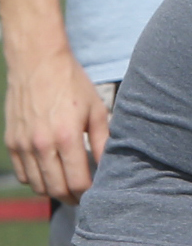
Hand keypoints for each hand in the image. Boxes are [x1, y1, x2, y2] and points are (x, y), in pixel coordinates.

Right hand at [3, 49, 108, 203]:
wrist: (38, 63)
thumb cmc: (72, 84)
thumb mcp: (96, 109)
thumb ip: (103, 140)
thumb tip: (110, 165)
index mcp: (67, 137)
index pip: (78, 181)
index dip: (89, 192)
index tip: (97, 193)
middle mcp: (42, 145)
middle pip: (56, 189)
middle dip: (72, 198)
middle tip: (84, 197)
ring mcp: (23, 145)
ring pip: (38, 185)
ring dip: (54, 191)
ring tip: (69, 188)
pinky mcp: (12, 142)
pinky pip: (23, 174)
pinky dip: (36, 180)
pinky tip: (50, 174)